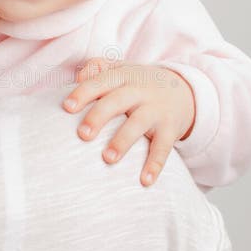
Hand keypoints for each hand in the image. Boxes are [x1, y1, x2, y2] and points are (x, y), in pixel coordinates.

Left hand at [62, 57, 195, 185]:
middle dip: (99, 117)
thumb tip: (79, 78)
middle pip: (117, 101)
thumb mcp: (121, 70)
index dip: (84, 93)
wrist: (183, 90)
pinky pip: (163, 147)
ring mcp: (156, 110)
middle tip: (82, 135)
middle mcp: (139, 91)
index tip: (67, 107)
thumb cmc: (138, 84)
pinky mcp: (170, 129)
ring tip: (108, 159)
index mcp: (123, 76)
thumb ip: (97, 69)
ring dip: (123, 141)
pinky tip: (144, 181)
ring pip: (138, 124)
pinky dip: (155, 164)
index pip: (101, 81)